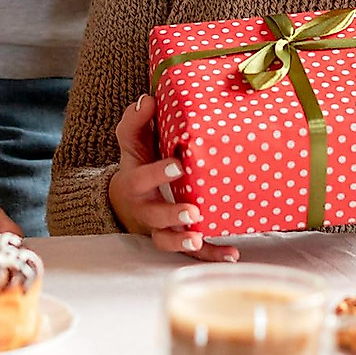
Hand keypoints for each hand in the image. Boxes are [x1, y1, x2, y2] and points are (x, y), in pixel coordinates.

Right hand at [108, 95, 238, 261]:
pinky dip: (210, 255)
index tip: (177, 165)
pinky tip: (231, 254)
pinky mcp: (175, 238)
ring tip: (200, 238)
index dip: (158, 173)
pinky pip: (190, 253)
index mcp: (135, 182)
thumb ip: (136, 120)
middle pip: (155, 216)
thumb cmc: (136, 162)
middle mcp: (145, 208)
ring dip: (184, 241)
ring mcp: (159, 227)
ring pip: (167, 240)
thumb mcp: (131, 140)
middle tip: (193, 212)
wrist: (124, 199)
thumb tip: (148, 99)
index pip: (141, 178)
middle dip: (173, 215)